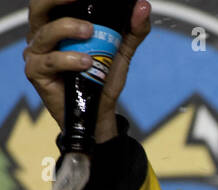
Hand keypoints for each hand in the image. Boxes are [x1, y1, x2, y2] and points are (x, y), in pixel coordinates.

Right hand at [25, 0, 151, 143]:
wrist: (100, 113)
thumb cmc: (102, 78)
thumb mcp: (120, 51)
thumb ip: (132, 30)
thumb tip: (143, 6)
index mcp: (58, 23)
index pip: (54, 1)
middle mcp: (43, 34)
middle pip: (39, 7)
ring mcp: (37, 53)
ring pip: (46, 32)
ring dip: (68, 28)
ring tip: (91, 33)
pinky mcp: (36, 72)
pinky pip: (49, 61)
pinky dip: (69, 59)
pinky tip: (86, 62)